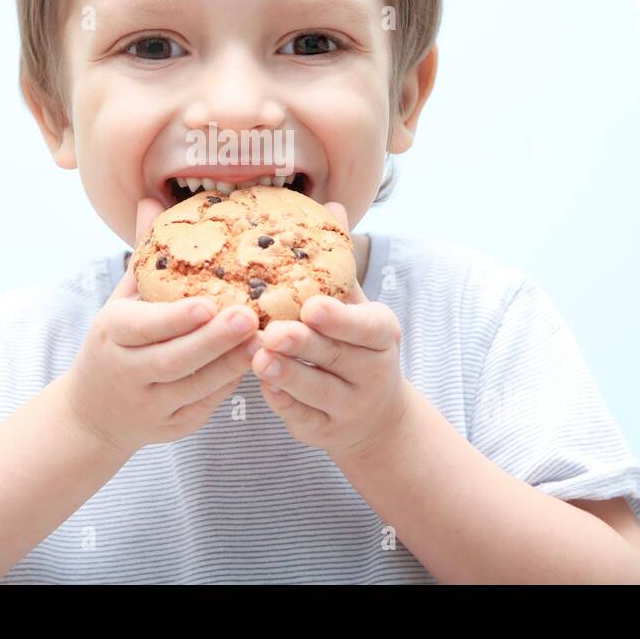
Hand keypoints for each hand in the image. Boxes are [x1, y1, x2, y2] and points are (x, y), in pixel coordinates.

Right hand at [63, 196, 261, 455]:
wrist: (94, 413)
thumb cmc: (117, 341)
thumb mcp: (122, 299)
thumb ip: (144, 254)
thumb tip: (151, 200)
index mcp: (112, 335)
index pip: (145, 327)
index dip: (176, 319)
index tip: (208, 304)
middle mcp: (128, 373)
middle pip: (175, 360)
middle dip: (213, 342)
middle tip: (249, 317)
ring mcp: (151, 406)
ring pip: (197, 387)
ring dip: (232, 364)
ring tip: (266, 339)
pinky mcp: (174, 427)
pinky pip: (207, 404)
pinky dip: (231, 384)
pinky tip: (257, 362)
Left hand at [250, 201, 409, 459]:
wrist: (373, 414)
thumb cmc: (353, 343)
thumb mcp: (354, 303)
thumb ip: (338, 262)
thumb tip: (331, 205)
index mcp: (382, 334)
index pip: (367, 326)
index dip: (341, 318)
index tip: (313, 306)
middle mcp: (372, 372)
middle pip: (336, 357)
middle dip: (304, 345)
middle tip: (272, 333)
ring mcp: (350, 406)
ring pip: (316, 391)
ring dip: (286, 375)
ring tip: (257, 358)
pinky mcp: (324, 432)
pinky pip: (300, 417)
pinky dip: (281, 402)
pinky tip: (260, 385)